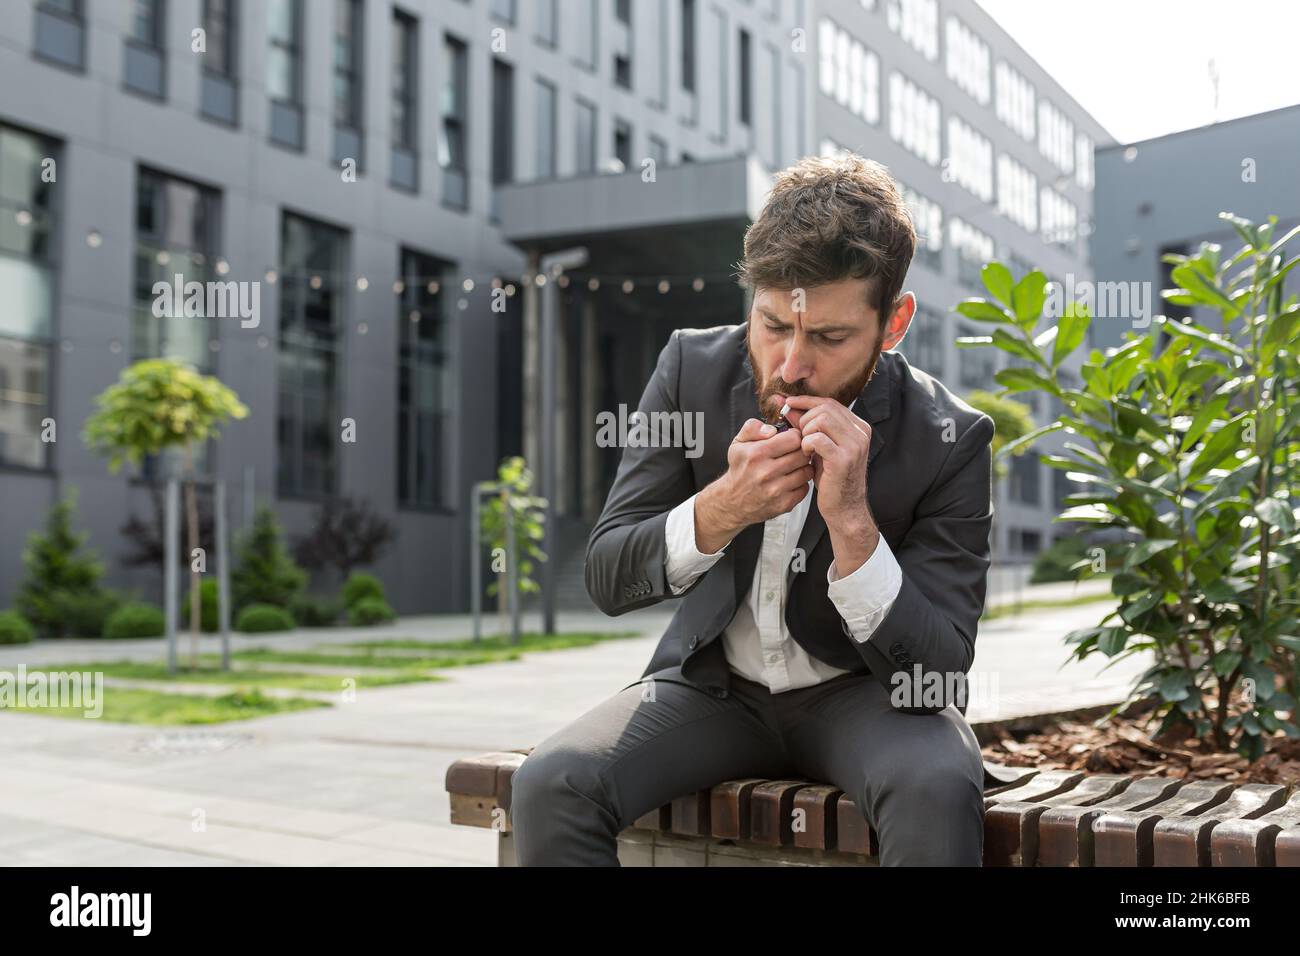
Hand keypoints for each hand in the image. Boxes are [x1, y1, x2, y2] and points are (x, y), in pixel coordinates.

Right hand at [694, 417, 813, 552]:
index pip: (793, 439)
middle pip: (803, 455)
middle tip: (793, 454)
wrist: (732, 502)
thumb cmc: (739, 470)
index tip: (790, 440)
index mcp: (756, 454)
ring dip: (802, 468)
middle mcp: (766, 473)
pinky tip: (790, 481)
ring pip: (807, 471)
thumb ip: (752, 428)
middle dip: (801, 451)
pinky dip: (800, 484)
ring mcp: (776, 490)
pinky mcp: (783, 504)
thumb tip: (772, 430)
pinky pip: (805, 488)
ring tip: (792, 467)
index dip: (794, 437)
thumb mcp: (738, 443)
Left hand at [782, 395, 879, 574]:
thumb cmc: (831, 478)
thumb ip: (806, 424)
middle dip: (804, 420)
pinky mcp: (844, 459)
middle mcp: (860, 433)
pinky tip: (806, 456)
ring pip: (821, 420)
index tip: (788, 403)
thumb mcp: (819, 447)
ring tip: (805, 449)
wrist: (843, 507)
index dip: (806, 401)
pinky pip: (816, 439)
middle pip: (824, 408)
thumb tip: (787, 404)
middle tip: (799, 438)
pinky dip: (806, 445)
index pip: (829, 403)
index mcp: (858, 427)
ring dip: (805, 433)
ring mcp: (855, 445)